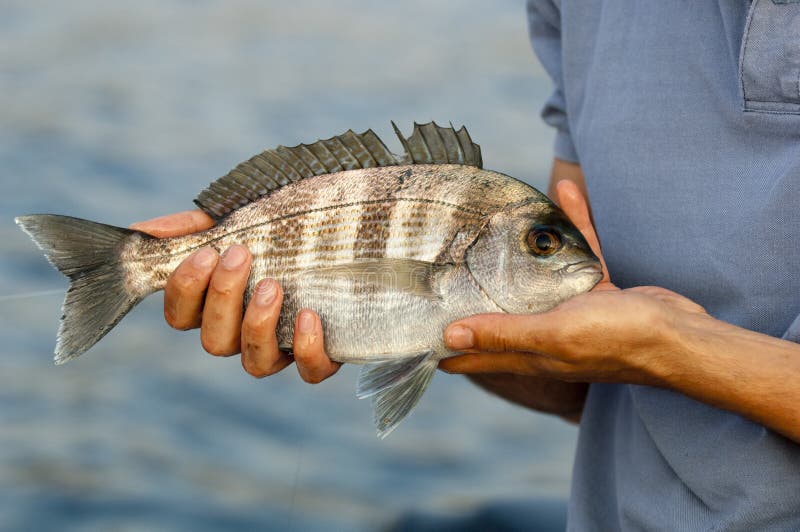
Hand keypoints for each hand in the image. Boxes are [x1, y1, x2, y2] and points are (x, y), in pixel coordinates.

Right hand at [130, 210, 340, 381]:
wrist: (350, 237)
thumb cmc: (283, 230)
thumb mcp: (240, 217)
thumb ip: (194, 225)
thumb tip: (143, 230)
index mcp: (217, 305)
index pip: (180, 317)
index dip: (184, 291)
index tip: (205, 253)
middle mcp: (244, 334)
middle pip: (214, 342)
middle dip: (222, 298)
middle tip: (240, 256)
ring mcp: (282, 348)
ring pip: (255, 364)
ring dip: (257, 326)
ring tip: (272, 286)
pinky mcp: (322, 354)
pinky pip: (310, 372)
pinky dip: (307, 350)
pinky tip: (309, 316)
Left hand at [438, 180, 710, 385]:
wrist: (681, 335)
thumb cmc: (615, 340)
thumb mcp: (553, 335)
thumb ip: (502, 334)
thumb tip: (447, 339)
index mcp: (527, 351)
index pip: (472, 353)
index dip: (441, 345)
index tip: (411, 325)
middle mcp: (543, 333)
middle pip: (496, 312)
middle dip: (470, 291)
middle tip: (440, 263)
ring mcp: (569, 311)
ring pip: (533, 278)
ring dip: (518, 251)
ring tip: (493, 222)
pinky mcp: (595, 292)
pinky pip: (576, 254)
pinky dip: (571, 226)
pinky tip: (566, 194)